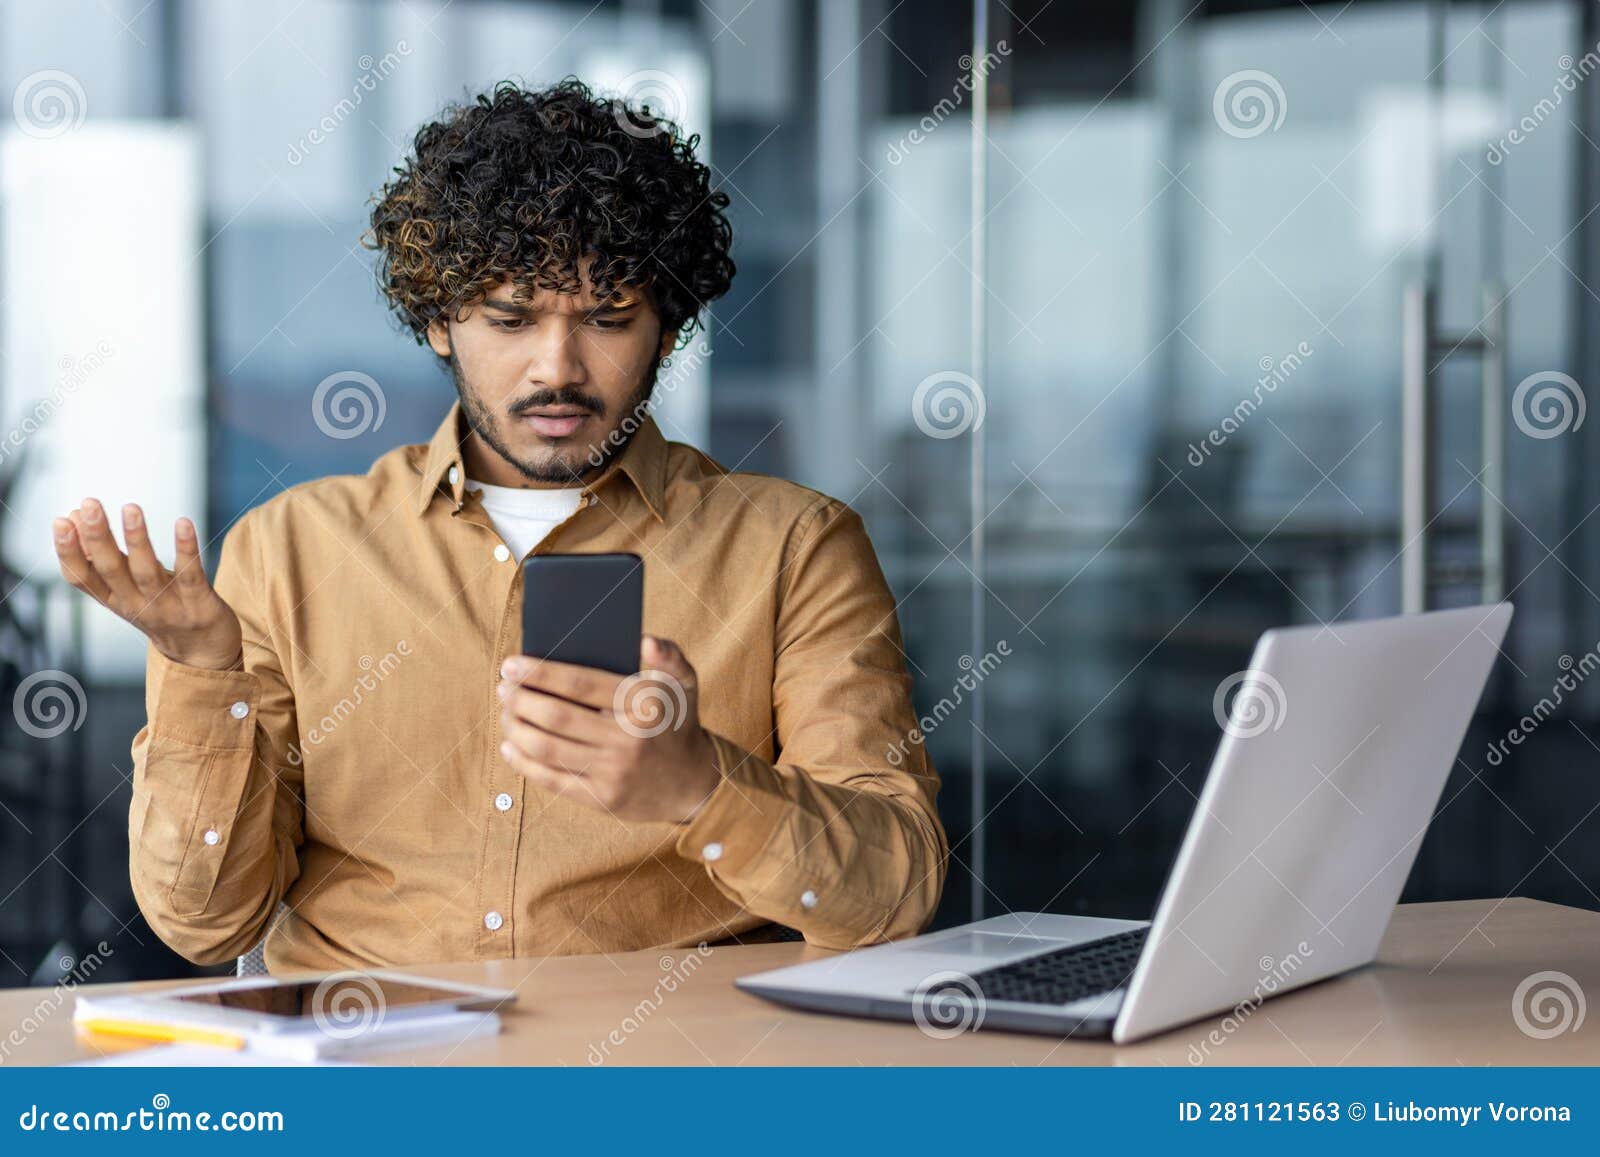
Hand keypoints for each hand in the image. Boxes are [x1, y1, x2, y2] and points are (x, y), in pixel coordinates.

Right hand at [52, 499, 243, 671]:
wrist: (203, 653)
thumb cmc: (160, 610)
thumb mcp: (124, 589)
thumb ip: (101, 558)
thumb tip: (74, 516)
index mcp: (113, 601)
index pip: (82, 578)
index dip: (68, 552)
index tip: (61, 521)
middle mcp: (136, 605)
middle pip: (111, 570)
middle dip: (97, 537)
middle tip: (89, 504)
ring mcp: (167, 607)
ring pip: (147, 572)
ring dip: (137, 539)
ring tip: (130, 508)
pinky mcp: (199, 604)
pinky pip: (190, 574)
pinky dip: (185, 549)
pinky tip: (183, 523)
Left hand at [497, 636, 721, 822]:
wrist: (694, 783)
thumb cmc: (679, 722)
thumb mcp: (685, 683)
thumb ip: (669, 655)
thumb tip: (645, 639)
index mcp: (645, 704)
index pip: (581, 684)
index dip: (541, 673)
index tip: (511, 665)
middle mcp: (628, 740)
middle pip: (557, 716)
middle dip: (521, 699)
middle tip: (503, 688)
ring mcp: (614, 772)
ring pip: (548, 748)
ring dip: (517, 728)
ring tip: (505, 713)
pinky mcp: (603, 799)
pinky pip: (553, 780)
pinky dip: (524, 763)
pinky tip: (510, 746)